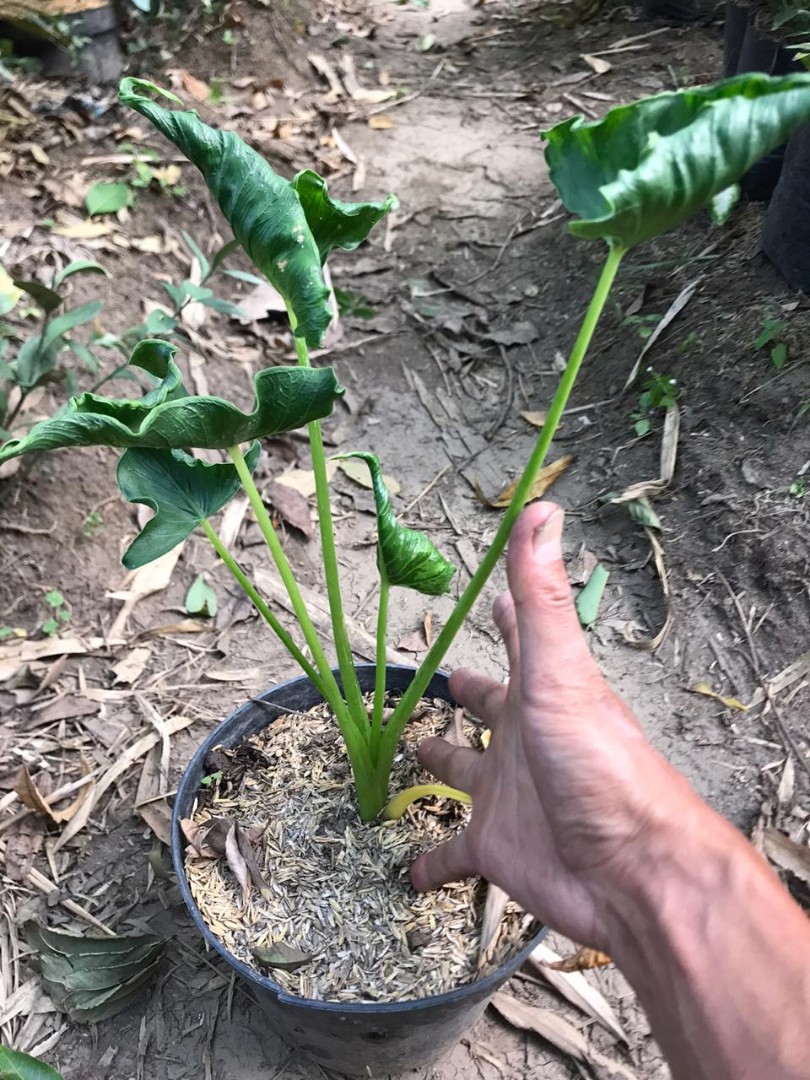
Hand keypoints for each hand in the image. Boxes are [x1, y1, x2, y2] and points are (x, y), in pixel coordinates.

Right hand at [411, 502, 701, 948]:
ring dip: (442, 763)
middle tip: (446, 679)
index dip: (510, 615)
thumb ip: (542, 598)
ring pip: (465, 773)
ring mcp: (507, 795)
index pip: (524, 642)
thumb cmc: (598, 763)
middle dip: (470, 692)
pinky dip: (428, 862)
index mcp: (541, 694)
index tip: (495, 595)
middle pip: (490, 708)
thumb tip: (540, 512)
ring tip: (414, 752)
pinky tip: (407, 871)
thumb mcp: (560, 672)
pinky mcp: (495, 847)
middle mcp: (524, 740)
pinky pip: (451, 853)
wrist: (629, 870)